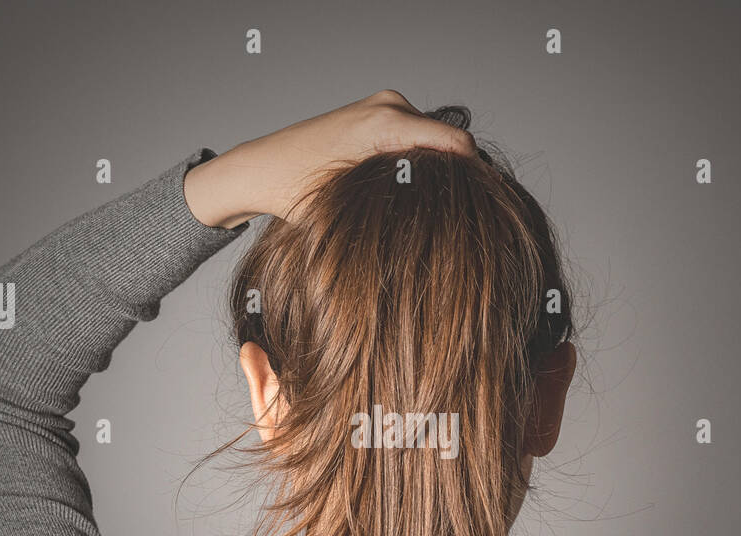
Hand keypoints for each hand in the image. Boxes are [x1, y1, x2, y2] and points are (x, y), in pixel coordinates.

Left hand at [182, 90, 477, 227]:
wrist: (260, 169)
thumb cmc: (295, 191)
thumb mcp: (349, 208)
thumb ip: (399, 207)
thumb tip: (443, 226)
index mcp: (386, 124)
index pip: (457, 143)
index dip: (474, 178)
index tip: (480, 208)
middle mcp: (388, 106)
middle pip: (446, 142)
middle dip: (451, 176)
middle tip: (454, 216)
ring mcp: (381, 105)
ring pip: (429, 142)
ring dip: (431, 170)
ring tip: (425, 206)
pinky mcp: (375, 113)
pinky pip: (412, 136)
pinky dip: (414, 160)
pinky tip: (403, 189)